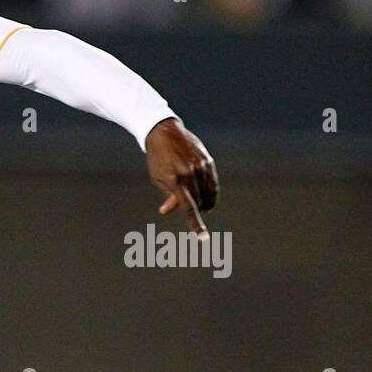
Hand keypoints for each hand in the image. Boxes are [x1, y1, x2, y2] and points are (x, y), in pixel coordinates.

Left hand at [145, 118, 218, 236]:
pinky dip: (211, 193)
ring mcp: (201, 166)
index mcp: (175, 179)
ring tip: (199, 204)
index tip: (202, 238)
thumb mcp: (158, 178)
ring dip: (204, 203)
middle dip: (195, 210)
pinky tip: (206, 196)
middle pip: (199, 202)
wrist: (165, 133)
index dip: (195, 224)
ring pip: (209, 194)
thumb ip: (168, 195)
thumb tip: (168, 211)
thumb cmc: (158, 159)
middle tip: (191, 210)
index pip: (188, 207)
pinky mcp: (208, 161)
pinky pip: (213, 183)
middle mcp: (191, 173)